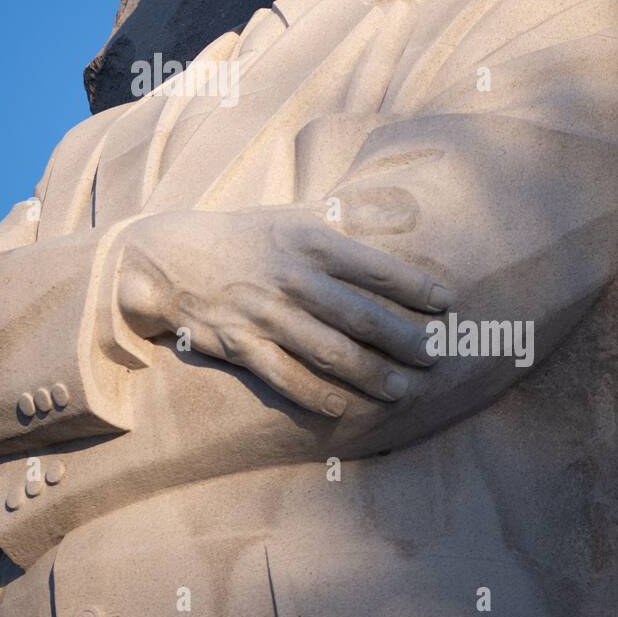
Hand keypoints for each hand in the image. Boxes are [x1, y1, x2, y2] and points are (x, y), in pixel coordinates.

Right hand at [116, 206, 453, 416]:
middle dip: (405, 339)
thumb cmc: (246, 236)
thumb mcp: (295, 215)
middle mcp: (292, 279)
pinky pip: (285, 377)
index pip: (374, 267)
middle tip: (438, 355)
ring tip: (404, 388)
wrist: (170, 259)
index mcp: (309, 241)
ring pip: (330, 353)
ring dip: (372, 373)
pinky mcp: (241, 346)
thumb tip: (408, 210)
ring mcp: (266, 316)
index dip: (415, 287)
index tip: (447, 303)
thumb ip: (352, 216)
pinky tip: (344, 406)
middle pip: (361, 316)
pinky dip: (316, 394)